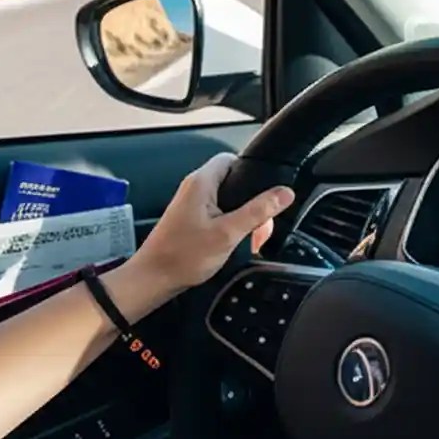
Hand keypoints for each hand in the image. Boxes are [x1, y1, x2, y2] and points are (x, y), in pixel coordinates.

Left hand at [127, 153, 294, 297]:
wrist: (154, 279)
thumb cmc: (184, 255)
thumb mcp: (228, 233)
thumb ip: (258, 211)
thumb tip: (285, 193)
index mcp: (202, 182)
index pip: (232, 159)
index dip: (252, 172)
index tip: (266, 193)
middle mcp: (195, 188)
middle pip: (234, 182)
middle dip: (252, 204)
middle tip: (259, 227)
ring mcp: (191, 204)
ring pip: (228, 200)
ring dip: (243, 218)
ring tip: (250, 239)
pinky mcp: (191, 219)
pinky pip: (218, 214)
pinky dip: (231, 226)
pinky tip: (235, 243)